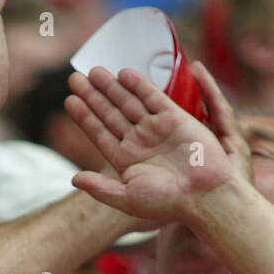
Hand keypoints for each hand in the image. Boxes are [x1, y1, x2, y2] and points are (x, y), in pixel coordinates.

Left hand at [65, 60, 251, 224]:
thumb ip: (101, 188)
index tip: (69, 101)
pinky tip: (123, 73)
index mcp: (126, 161)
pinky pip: (152, 97)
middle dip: (93, 96)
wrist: (204, 195)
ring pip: (128, 102)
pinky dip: (138, 84)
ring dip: (111, 87)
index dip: (85, 117)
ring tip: (93, 71)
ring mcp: (155, 129)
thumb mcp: (128, 198)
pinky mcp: (174, 118)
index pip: (100, 133)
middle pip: (110, 113)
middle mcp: (139, 142)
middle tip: (74, 78)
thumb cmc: (167, 203)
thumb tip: (74, 179)